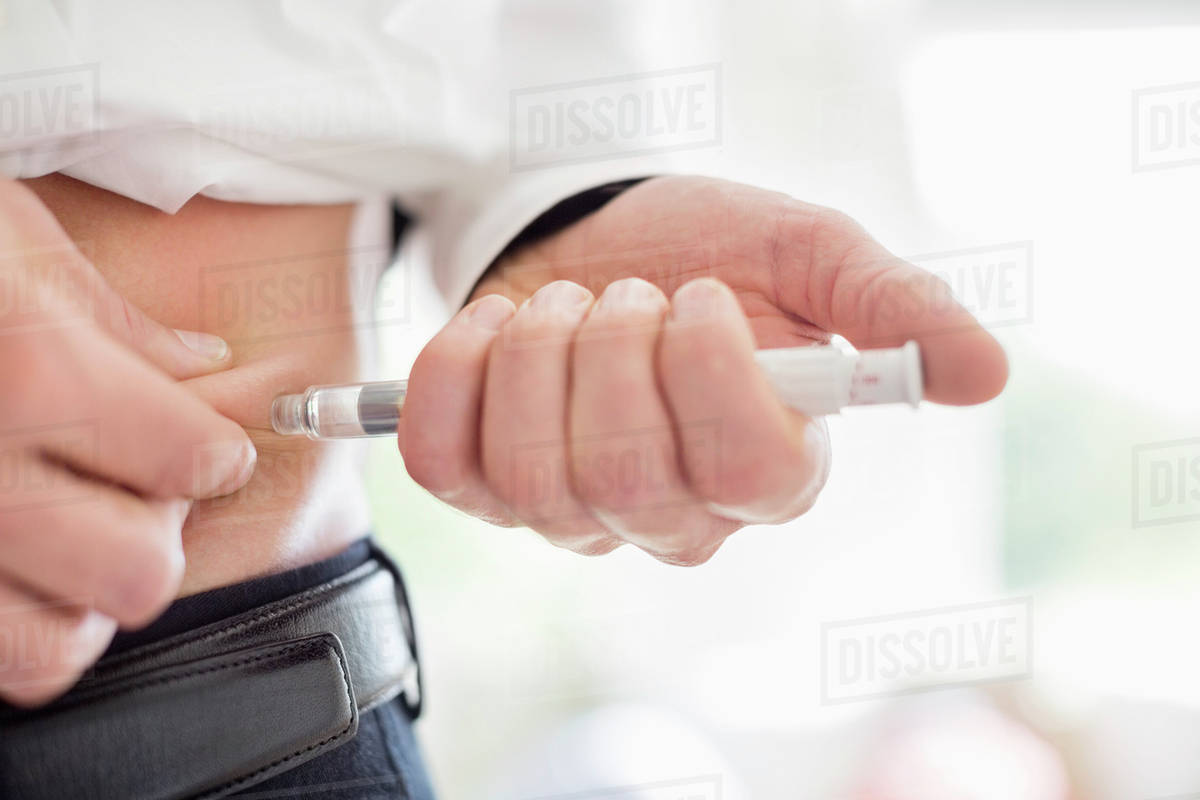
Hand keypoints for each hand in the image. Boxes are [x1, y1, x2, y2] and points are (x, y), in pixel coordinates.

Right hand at [0, 180, 255, 705]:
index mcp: (25, 369)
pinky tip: (13, 570)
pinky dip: (17, 630)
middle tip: (133, 491)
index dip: (216, 453)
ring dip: (83, 600)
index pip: (191, 458)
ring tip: (67, 540)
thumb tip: (201, 364)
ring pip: (58, 647)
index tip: (209, 447)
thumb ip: (105, 316)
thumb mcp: (4, 237)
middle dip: (157, 533)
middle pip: (140, 572)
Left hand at [398, 177, 1006, 564]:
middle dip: (611, 352)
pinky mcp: (483, 488)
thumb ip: (894, 311)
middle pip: (629, 477)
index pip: (747, 470)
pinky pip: (444, 461)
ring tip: (563, 307)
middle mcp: (673, 514)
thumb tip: (986, 375)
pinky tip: (494, 329)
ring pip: (533, 477)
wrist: (592, 239)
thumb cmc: (704, 252)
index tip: (696, 297)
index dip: (711, 375)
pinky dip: (457, 372)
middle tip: (624, 294)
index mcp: (766, 468)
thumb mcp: (808, 258)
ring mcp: (571, 514)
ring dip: (537, 354)